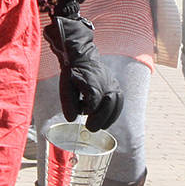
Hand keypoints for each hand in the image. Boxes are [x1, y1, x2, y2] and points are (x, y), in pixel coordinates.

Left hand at [43, 16, 122, 131]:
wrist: (82, 57)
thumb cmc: (72, 72)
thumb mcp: (65, 86)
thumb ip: (68, 103)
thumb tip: (72, 119)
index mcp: (91, 82)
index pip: (94, 102)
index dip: (91, 114)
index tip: (85, 123)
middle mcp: (104, 82)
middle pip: (108, 104)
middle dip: (100, 119)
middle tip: (90, 128)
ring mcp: (112, 83)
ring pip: (116, 103)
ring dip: (109, 118)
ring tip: (100, 126)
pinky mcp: (115, 85)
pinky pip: (119, 101)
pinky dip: (114, 112)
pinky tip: (107, 119)